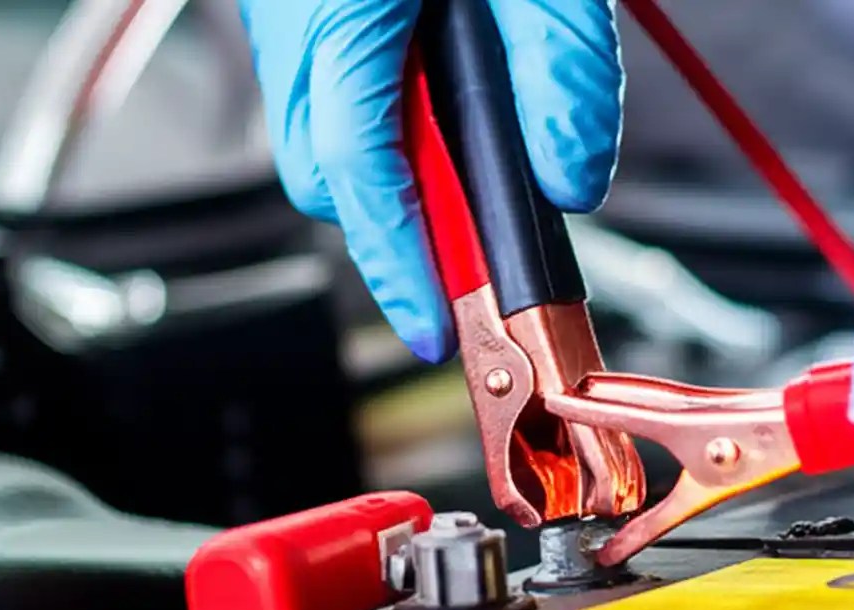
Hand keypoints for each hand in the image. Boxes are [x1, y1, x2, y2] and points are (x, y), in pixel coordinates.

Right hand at [238, 0, 622, 361]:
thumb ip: (564, 71)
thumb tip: (570, 181)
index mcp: (342, 10)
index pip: (359, 170)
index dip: (400, 266)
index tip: (437, 333)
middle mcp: (293, 23)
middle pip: (327, 179)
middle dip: (399, 237)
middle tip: (470, 273)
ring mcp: (283, 23)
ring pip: (317, 147)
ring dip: (388, 185)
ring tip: (462, 188)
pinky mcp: (294, 19)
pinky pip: (321, 106)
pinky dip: (377, 138)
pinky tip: (432, 122)